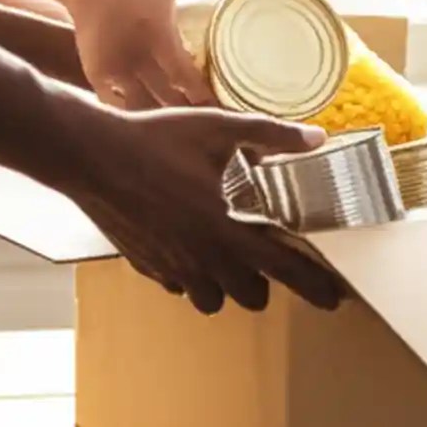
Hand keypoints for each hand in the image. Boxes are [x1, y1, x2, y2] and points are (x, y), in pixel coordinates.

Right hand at [60, 104, 342, 313]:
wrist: (91, 155)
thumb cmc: (157, 140)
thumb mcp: (220, 128)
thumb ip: (273, 136)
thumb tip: (318, 138)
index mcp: (231, 231)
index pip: (288, 271)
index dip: (316, 287)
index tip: (334, 299)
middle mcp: (205, 259)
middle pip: (254, 296)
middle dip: (265, 281)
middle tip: (264, 251)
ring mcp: (174, 268)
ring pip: (214, 298)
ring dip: (227, 283)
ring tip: (225, 250)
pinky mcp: (147, 267)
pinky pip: (180, 285)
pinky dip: (190, 273)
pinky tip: (187, 242)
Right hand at [66, 0, 220, 109]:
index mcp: (157, 31)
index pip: (183, 76)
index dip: (203, 96)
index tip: (222, 104)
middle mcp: (134, 53)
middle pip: (167, 99)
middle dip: (190, 113)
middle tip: (210, 120)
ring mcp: (113, 66)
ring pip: (143, 108)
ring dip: (164, 118)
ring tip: (185, 124)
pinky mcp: (96, 74)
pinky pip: (118, 106)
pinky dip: (136, 114)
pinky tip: (152, 118)